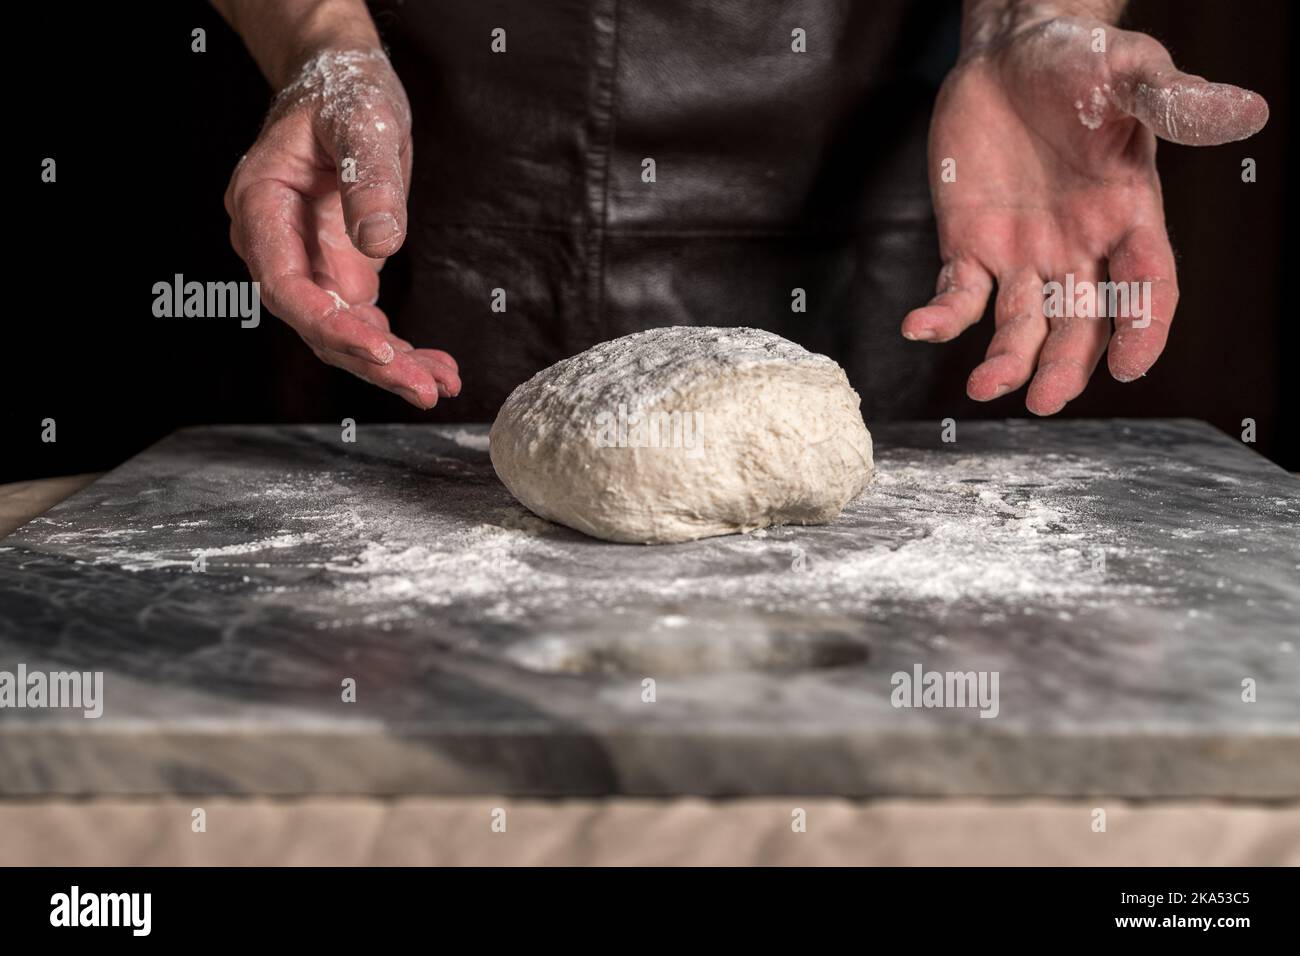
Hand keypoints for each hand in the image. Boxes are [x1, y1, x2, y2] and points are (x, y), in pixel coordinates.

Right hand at [224, 48, 459, 408]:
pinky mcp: (339, 274)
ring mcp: (307, 265)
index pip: (285, 285)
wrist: (343, 87)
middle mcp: (276, 246)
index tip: (378, 348)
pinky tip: (437, 369)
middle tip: (422, 388)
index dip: (329, 323)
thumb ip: (368, 177)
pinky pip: (364, 322)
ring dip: (390, 366)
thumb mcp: (362, 121)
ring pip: (341, 333)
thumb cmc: (344, 93)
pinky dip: (400, 349)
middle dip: (370, 360)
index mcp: (261, 206)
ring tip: (440, 386)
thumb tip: (381, 241)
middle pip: (315, 322)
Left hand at [902, 15, 1267, 414]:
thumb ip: (1172, 101)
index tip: (1128, 367)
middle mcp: (1078, 247)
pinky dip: (940, 316)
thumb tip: (1243, 110)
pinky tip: (919, 328)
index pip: (1147, 286)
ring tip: (984, 387)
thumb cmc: (1078, 64)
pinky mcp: (971, 246)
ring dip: (1006, 360)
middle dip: (1065, 365)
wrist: (1008, 54)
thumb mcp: (1129, 73)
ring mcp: (1024, 253)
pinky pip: (958, 294)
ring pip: (1022, 325)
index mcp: (1127, 215)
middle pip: (1081, 323)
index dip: (1142, 328)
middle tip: (1043, 401)